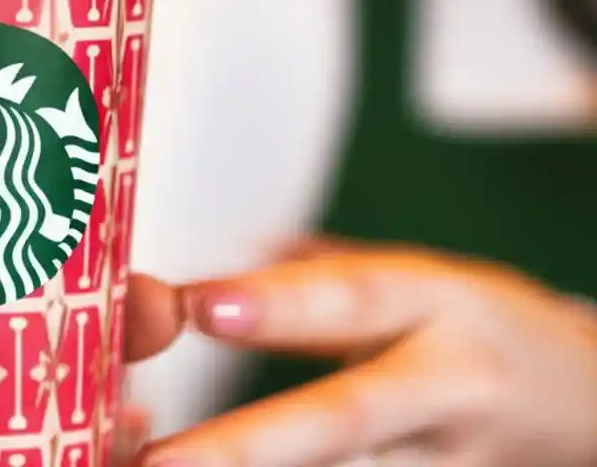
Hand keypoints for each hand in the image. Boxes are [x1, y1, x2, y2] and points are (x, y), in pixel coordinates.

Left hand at [136, 240, 596, 466]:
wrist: (594, 406)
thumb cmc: (488, 337)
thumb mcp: (423, 281)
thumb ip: (320, 275)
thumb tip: (221, 266)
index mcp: (440, 304)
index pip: (351, 298)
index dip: (275, 305)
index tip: (198, 307)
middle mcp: (451, 387)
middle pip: (347, 419)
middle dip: (247, 446)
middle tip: (161, 462)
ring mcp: (457, 463)